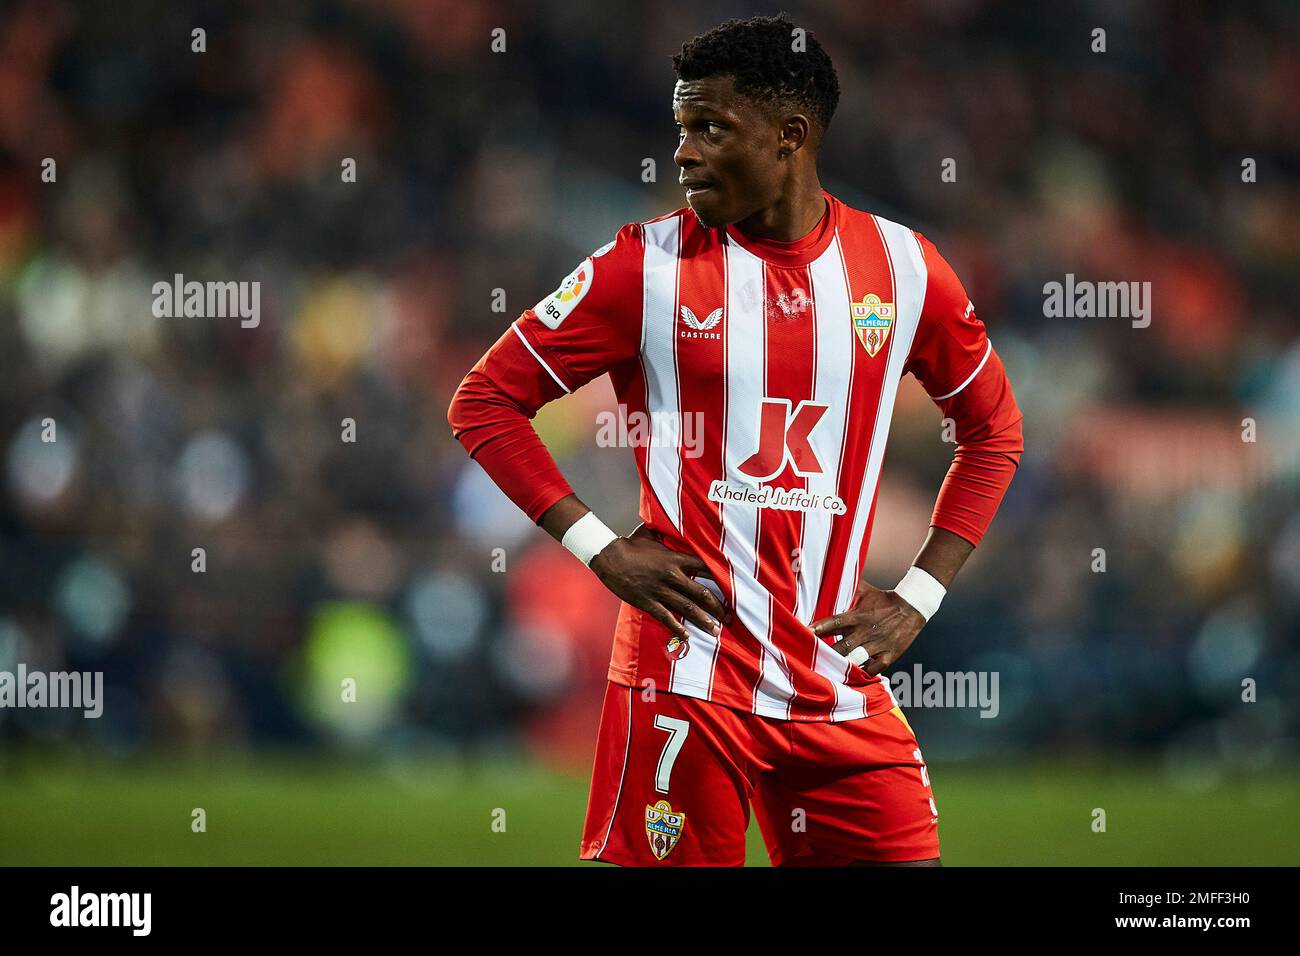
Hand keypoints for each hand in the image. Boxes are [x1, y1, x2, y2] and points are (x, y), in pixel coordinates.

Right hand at [589, 524, 729, 639]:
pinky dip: (677, 627)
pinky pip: (665, 616)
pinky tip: (687, 635)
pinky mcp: (647, 601)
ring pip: (687, 608)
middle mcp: (671, 575)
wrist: (608, 557)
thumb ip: (670, 536)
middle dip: (717, 607)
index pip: (705, 569)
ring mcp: (659, 590)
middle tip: (730, 618)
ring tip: (715, 630)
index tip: (734, 589)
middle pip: (701, 593)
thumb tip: (680, 525)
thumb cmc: (631, 544)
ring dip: (703, 620)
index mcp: (675, 559)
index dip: (722, 579)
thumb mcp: (654, 536)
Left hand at [809, 581, 925, 676]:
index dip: (818, 629)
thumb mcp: (865, 591)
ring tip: (827, 672)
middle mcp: (865, 632)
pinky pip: (873, 670)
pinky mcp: (889, 655)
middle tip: (811, 660)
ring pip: (855, 660)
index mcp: (857, 616)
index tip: (804, 633)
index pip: (834, 623)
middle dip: (826, 654)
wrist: (913, 607)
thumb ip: (847, 588)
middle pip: (841, 647)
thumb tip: (828, 578)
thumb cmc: (884, 598)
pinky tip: (850, 678)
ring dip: (841, 666)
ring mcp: (877, 645)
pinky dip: (862, 674)